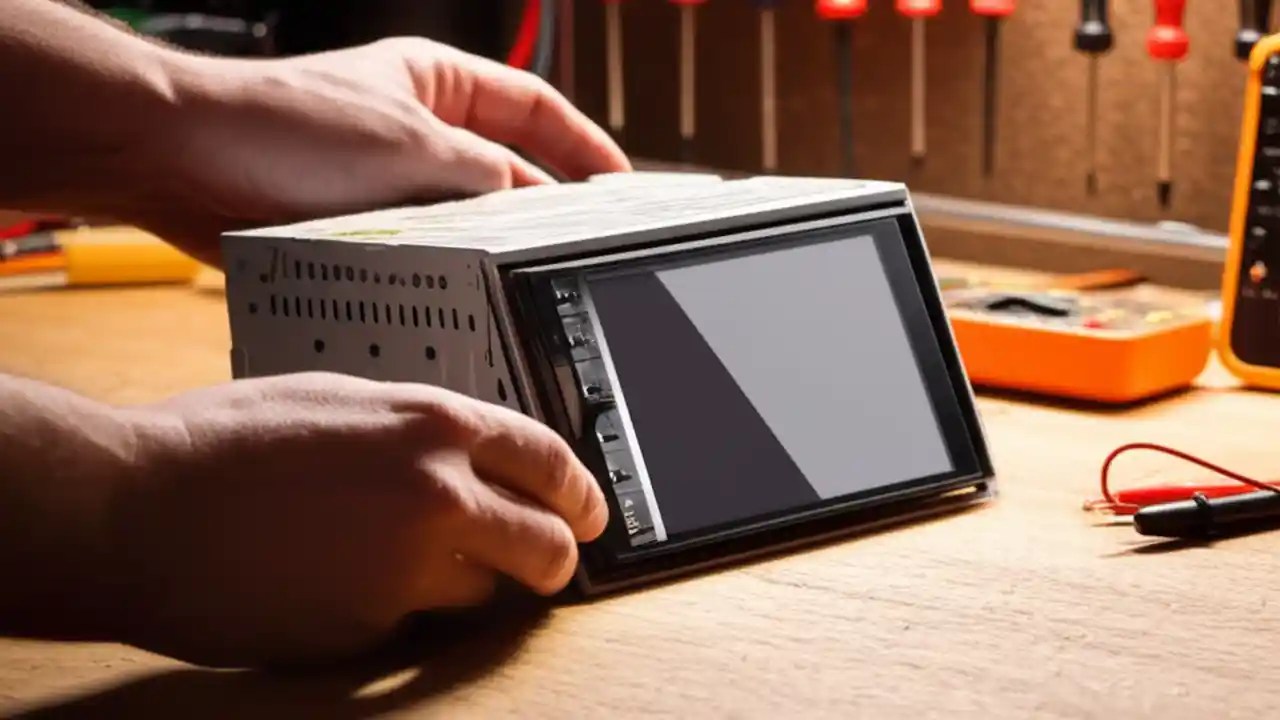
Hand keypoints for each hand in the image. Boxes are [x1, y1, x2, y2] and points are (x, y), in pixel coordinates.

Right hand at [109, 372, 607, 667]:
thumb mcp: (339, 398)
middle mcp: (437, 495)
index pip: (549, 459)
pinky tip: (339, 584)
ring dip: (464, 583)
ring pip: (484, 591)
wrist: (140, 510)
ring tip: (402, 564)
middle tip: (549, 563)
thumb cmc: (222, 442)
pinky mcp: (370, 630)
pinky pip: (409, 625)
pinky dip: (394, 611)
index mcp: (432, 424)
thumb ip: (415, 429)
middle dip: (556, 557)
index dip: (581, 490)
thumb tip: (463, 451)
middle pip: (547, 543)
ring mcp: (407, 569)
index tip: (589, 510)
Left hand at [141, 37, 629, 265]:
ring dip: (488, 248)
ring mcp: (389, 178)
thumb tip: (533, 205)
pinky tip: (461, 294)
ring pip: (463, 219)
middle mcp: (419, 128)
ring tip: (524, 278)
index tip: (624, 185)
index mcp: (438, 82)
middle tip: (587, 248)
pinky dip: (443, 271)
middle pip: (506, 168)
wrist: (183, 160)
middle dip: (542, 207)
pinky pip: (420, 250)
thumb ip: (485, 174)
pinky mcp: (359, 223)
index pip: (536, 108)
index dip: (585, 145)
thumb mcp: (411, 143)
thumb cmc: (281, 123)